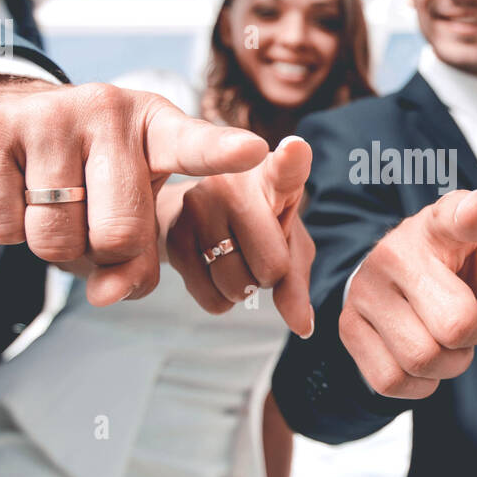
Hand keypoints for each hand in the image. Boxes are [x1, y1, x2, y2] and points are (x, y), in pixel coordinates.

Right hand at [0, 76, 268, 305]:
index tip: (256, 151)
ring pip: (57, 239)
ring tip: (54, 208)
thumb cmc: (86, 166)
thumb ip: (139, 252)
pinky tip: (14, 194)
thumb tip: (109, 296)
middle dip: (105, 256)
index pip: (193, 144)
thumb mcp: (129, 191)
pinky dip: (9, 230)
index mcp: (154, 125)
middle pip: (119, 234)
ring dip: (55, 248)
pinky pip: (4, 227)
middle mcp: (105, 110)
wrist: (0, 115)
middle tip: (93, 230)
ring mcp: (47, 118)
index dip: (222, 152)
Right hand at [164, 135, 315, 337]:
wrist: (197, 214)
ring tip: (233, 258)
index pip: (287, 169)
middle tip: (257, 253)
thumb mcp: (288, 247)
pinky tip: (213, 269)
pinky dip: (221, 300)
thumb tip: (303, 327)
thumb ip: (298, 282)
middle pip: (270, 267)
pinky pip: (211, 298)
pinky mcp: (173, 234)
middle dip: (269, 276)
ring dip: (243, 290)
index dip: (292, 161)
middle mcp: (233, 183)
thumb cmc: (260, 227)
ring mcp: (198, 204)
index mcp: (273, 177)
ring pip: (238, 287)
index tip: (294, 150)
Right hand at [341, 189, 476, 399]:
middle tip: (467, 322)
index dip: (472, 214)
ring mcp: (366, 287)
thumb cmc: (456, 276)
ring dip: (448, 365)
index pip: (457, 215)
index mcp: (444, 226)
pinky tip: (422, 359)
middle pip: (456, 324)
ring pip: (422, 359)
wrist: (396, 282)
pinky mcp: (347, 324)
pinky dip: (419, 384)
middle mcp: (397, 249)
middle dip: (473, 337)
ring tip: (443, 339)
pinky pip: (392, 381)